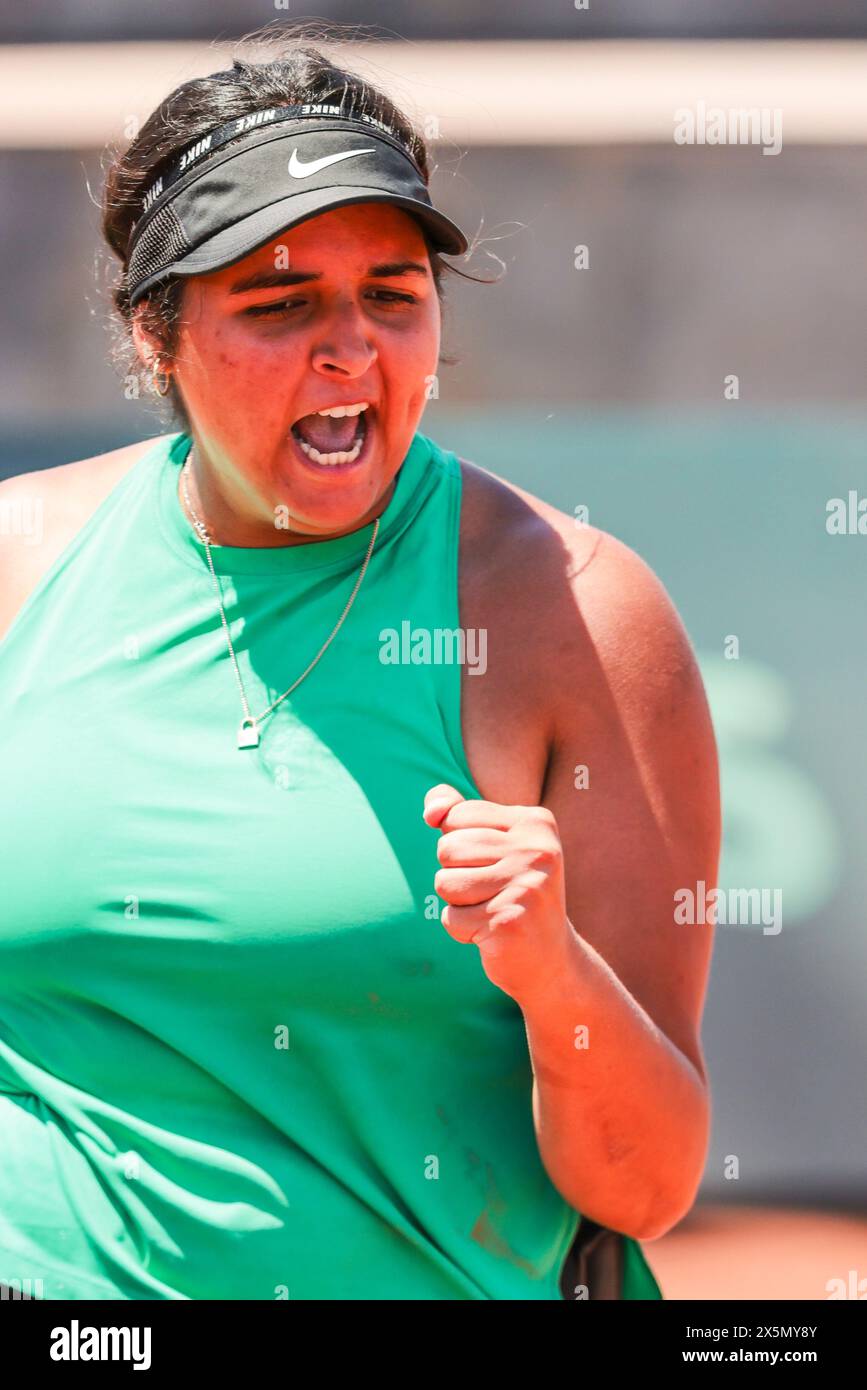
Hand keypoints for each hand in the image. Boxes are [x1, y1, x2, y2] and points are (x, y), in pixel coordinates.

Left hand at [423, 783, 573, 1005]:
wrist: (551, 960)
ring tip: (491, 911)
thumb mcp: (492, 844)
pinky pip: (451, 919)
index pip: (458, 816)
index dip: (459, 845)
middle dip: (456, 875)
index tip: (494, 865)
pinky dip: (462, 931)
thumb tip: (430, 813)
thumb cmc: (512, 894)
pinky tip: (492, 934)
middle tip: (493, 893)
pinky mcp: (508, 922)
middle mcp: (536, 850)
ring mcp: (525, 887)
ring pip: (444, 883)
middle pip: (447, 849)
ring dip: (458, 904)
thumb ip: (454, 813)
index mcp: (536, 822)